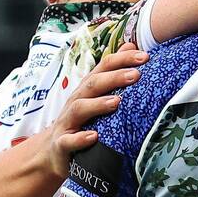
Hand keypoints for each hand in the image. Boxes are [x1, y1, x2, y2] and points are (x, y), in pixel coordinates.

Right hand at [45, 44, 148, 177]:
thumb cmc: (81, 121)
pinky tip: (94, 137)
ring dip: (98, 104)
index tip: (145, 57)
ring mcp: (67, 122)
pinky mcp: (62, 144)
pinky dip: (80, 138)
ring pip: (79, 109)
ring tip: (117, 102)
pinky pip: (69, 141)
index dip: (122, 59)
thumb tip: (131, 45)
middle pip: (93, 84)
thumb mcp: (96, 95)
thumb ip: (112, 72)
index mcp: (87, 89)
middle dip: (114, 78)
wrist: (52, 151)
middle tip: (136, 75)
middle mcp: (76, 101)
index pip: (103, 67)